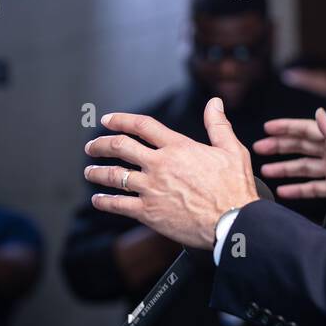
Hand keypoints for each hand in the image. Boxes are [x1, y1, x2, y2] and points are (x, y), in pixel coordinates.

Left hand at [85, 99, 257, 249]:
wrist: (232, 221)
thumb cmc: (235, 188)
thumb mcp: (232, 150)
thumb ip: (219, 125)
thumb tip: (215, 103)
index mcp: (178, 147)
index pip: (142, 126)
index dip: (121, 120)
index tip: (107, 120)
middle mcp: (160, 164)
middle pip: (120, 146)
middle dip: (101, 144)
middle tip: (92, 147)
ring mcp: (152, 189)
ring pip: (114, 175)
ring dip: (98, 172)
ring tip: (90, 172)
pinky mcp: (148, 212)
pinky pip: (118, 204)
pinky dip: (104, 201)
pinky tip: (98, 199)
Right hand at [254, 107, 325, 218]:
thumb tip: (317, 113)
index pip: (307, 130)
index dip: (287, 128)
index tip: (267, 127)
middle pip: (301, 147)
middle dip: (280, 147)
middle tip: (259, 148)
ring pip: (304, 168)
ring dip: (285, 168)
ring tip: (265, 171)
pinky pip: (313, 188)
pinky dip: (298, 189)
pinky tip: (284, 191)